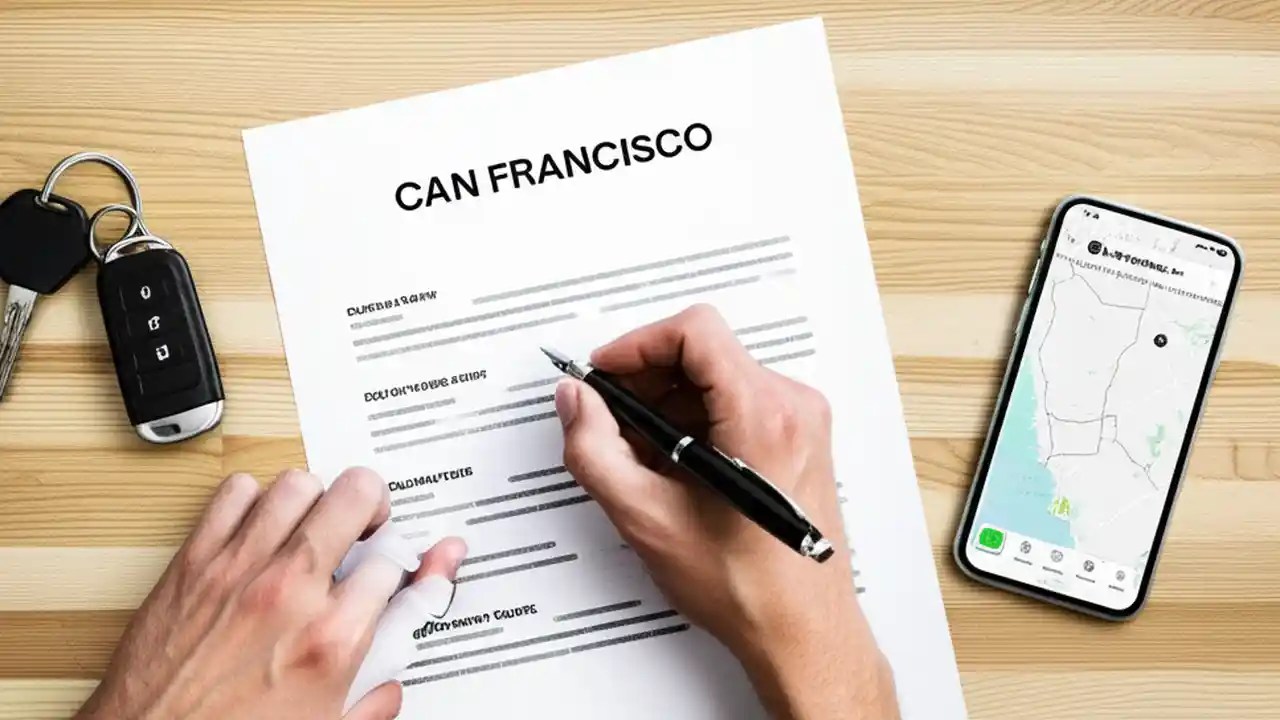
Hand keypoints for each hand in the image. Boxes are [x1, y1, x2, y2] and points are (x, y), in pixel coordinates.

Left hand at [75, 467, 466, 719]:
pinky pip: (235, 493)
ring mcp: (240, 569)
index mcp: (334, 637)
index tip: (402, 566)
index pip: (395, 561)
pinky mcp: (194, 561)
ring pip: (299, 484)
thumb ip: (375, 697)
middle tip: (366, 525)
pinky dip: (252, 500)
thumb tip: (399, 674)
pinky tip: (260, 527)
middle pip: (357, 495)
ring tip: (314, 523)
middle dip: (372, 505)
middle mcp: (290, 592)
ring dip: (315, 500)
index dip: (404, 563)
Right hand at [555, 305, 897, 719]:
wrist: (802, 630)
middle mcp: (792, 409)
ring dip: (668, 405)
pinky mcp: (799, 438)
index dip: (637, 345)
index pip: (694, 332)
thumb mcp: (648, 519)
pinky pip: (736, 403)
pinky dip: (695, 422)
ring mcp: (801, 422)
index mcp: (764, 417)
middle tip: (608, 418)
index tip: (605, 373)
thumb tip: (576, 401)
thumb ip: (595, 451)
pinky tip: (672, 466)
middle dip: (646, 380)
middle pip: (704, 352)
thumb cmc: (749, 589)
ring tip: (639, 454)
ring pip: (717, 378)